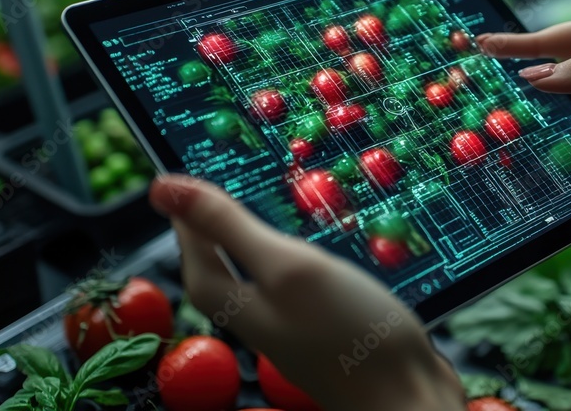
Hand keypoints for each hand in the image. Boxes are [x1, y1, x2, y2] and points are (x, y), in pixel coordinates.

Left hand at [149, 176, 465, 410]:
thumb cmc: (348, 335)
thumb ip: (229, 227)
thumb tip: (161, 188)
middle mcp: (264, 319)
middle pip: (227, 271)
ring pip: (269, 279)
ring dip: (267, 242)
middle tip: (227, 189)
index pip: (195, 257)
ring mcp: (301, 328)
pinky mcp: (334, 330)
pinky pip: (307, 288)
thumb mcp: (285, 266)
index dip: (187, 219)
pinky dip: (307, 260)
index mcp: (239, 305)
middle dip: (222, 230)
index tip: (186, 182)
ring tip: (278, 208)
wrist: (409, 398)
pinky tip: (332, 248)